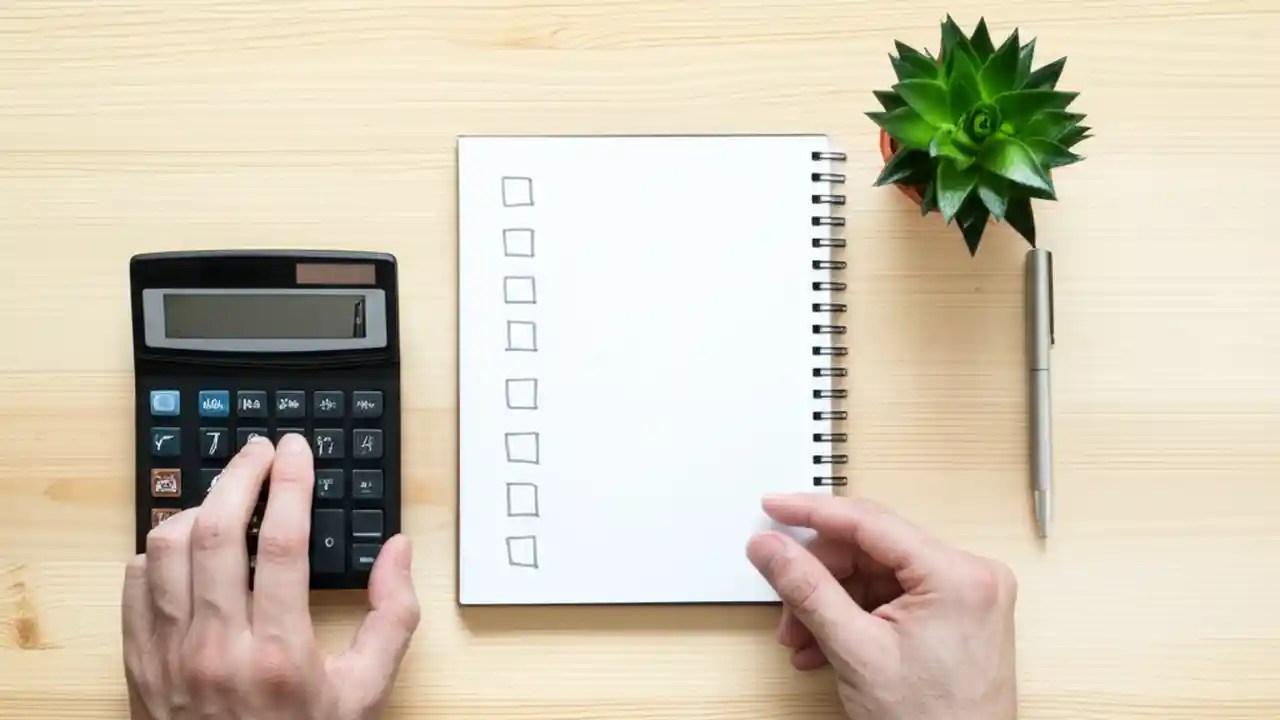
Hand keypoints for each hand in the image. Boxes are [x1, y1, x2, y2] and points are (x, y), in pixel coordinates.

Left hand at [122, 434, 420, 718]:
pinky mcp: (139, 661)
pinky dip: (158, 549)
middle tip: (261, 451)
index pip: (282, 543)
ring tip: (226, 495)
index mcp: (279, 653)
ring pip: (166, 549)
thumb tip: (398, 550)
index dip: (291, 484)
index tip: (297, 452)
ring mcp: (170, 654)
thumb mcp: (366, 691)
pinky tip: (188, 544)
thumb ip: (393, 617)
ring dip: (198, 507)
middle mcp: (217, 647)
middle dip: (241, 475)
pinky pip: (134, 583)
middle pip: (218, 531)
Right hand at [747, 493, 1016, 719]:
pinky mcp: (957, 613)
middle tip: (786, 608)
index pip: (871, 523)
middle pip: (870, 550)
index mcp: (958, 576)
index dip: (814, 513)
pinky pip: (892, 596)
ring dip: (832, 604)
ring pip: (875, 574)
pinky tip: (826, 645)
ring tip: (803, 640)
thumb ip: (808, 590)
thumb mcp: (856, 652)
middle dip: (820, 579)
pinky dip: (855, 616)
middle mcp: (971, 575)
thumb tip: (771, 547)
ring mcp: (966, 595)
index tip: (775, 507)